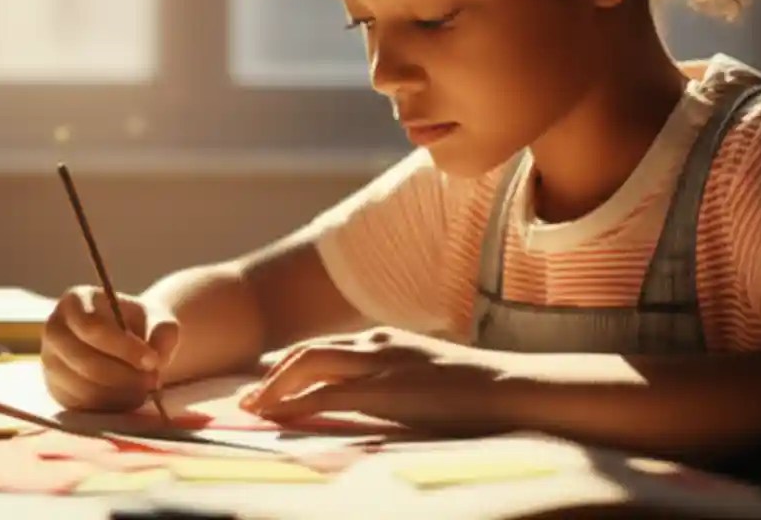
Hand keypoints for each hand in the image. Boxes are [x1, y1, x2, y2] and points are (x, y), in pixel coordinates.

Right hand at [41, 286, 180, 411]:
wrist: (126, 342)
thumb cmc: (138, 325)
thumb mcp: (157, 319)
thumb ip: (164, 333)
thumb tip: (157, 359)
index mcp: (75, 301)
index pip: (91, 327)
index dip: (123, 347)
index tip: (152, 360)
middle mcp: (54, 330)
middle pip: (84, 361)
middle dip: (124, 375)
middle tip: (153, 380)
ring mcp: (50, 361)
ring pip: (82, 386)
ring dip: (120, 392)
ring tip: (145, 388)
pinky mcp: (56, 389)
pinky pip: (81, 405)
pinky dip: (110, 405)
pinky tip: (131, 396)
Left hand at [239, 327, 520, 434]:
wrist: (513, 388)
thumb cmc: (480, 392)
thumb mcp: (431, 380)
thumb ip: (402, 382)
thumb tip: (388, 401)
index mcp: (386, 340)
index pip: (326, 348)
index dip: (292, 365)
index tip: (270, 384)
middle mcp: (376, 343)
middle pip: (307, 352)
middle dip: (272, 374)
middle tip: (247, 398)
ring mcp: (378, 362)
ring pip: (306, 364)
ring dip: (274, 387)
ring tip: (253, 410)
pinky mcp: (383, 389)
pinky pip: (325, 395)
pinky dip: (296, 405)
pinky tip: (278, 420)